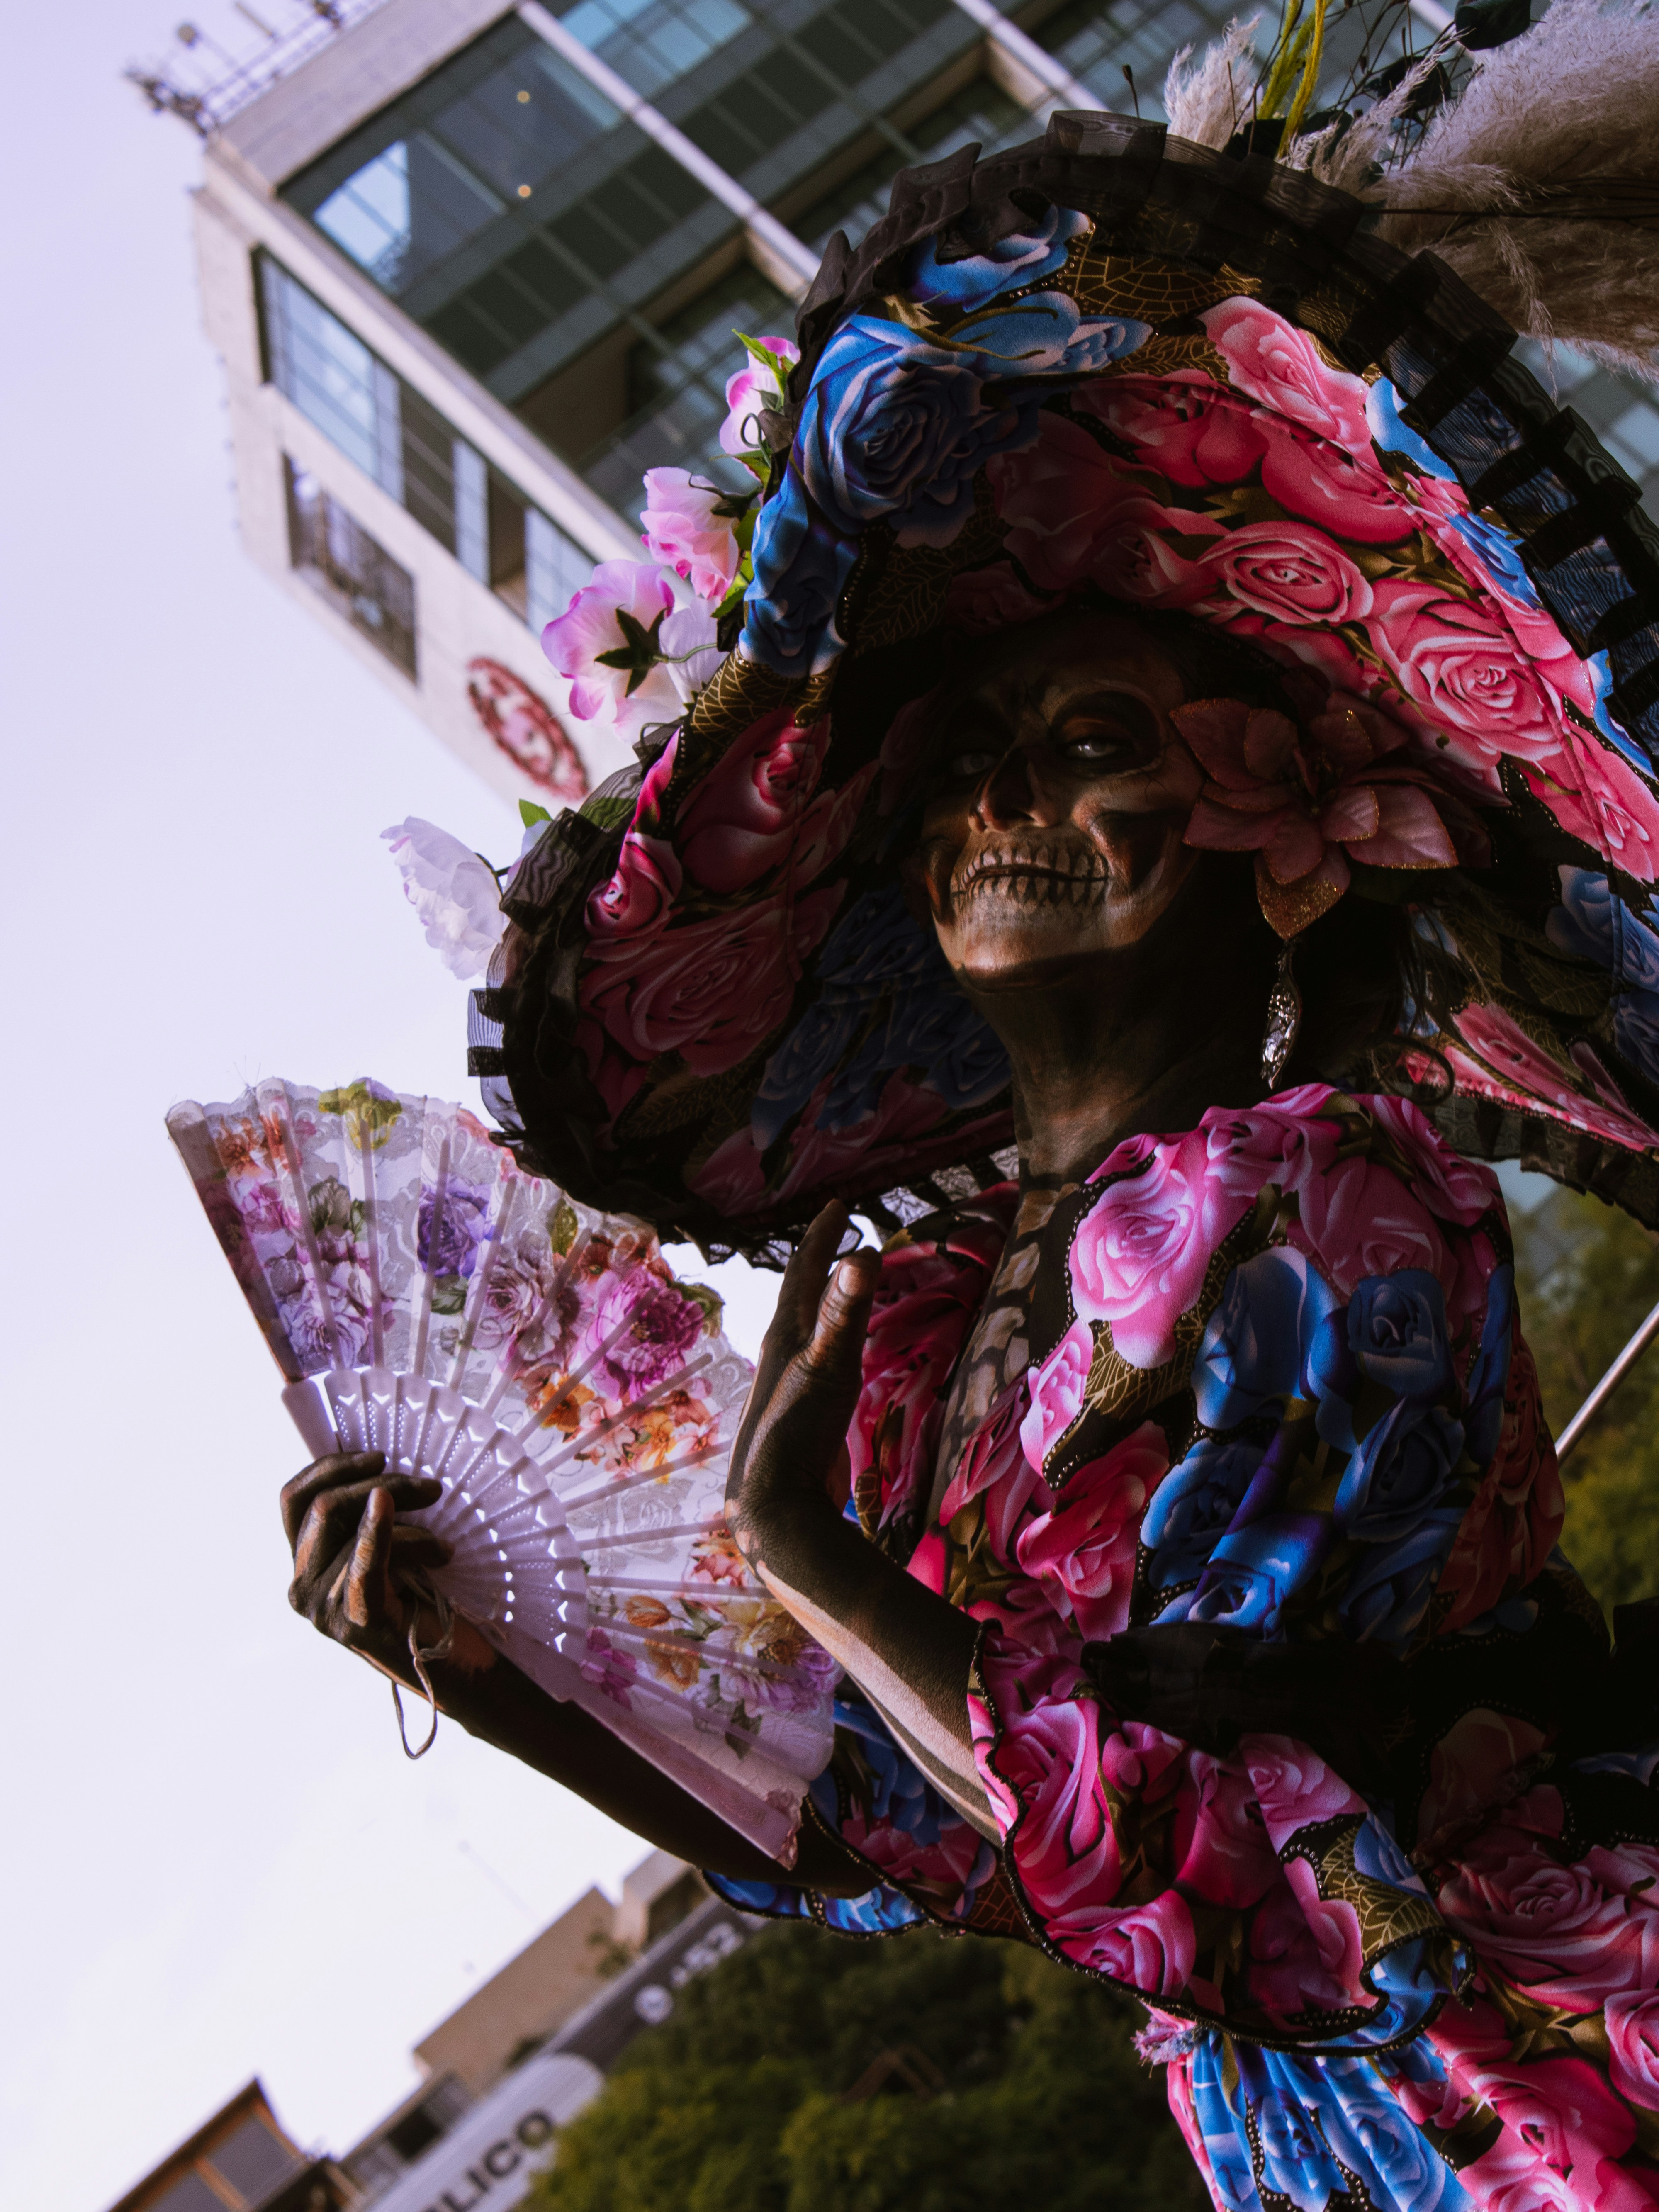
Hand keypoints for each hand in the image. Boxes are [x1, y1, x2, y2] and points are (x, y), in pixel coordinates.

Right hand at [280, 1451, 453, 1684]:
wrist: (454, 1666)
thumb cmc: (421, 1601)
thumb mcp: (385, 1549)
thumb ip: (364, 1516)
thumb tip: (377, 1466)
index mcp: (303, 1565)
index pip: (294, 1499)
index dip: (330, 1467)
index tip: (379, 1456)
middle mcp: (301, 1588)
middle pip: (325, 1507)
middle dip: (385, 1484)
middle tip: (432, 1489)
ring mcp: (323, 1611)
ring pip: (353, 1529)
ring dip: (411, 1525)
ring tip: (442, 1547)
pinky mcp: (355, 1624)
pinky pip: (362, 1564)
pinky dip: (376, 1530)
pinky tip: (386, 1506)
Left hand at [727, 1203, 880, 1565]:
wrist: (773, 1505)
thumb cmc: (796, 1433)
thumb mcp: (827, 1367)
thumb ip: (844, 1313)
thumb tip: (863, 1253)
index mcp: (784, 1334)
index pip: (803, 1271)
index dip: (822, 1236)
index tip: (838, 1205)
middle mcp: (781, 1354)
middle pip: (801, 1295)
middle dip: (821, 1261)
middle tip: (839, 1233)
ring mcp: (789, 1385)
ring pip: (807, 1329)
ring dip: (825, 1302)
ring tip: (842, 1287)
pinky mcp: (803, 1415)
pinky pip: (820, 1363)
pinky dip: (834, 1344)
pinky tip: (842, 1359)